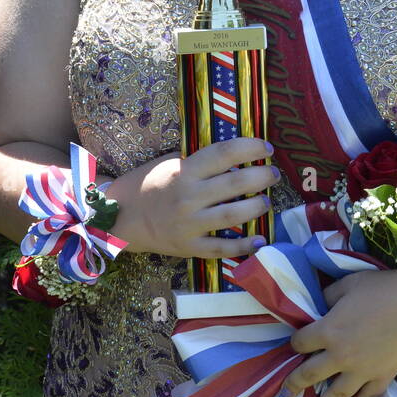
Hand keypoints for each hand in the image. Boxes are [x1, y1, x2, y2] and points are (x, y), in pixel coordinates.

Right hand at [109, 136, 278, 258]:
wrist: (123, 217)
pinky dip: (244, 246)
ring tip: (265, 202)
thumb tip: (236, 155)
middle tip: (273, 174)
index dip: (251, 148)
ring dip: (256, 207)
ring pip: (233, 215)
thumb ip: (199, 161)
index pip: (224, 153)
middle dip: (261, 176)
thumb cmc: (150, 185)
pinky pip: (221, 248)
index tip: (266, 148)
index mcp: (185, 170)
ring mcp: (190, 223)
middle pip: (235, 182)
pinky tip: (260, 241)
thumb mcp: (170, 163)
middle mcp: (189, 196)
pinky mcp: (189, 247)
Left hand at [279, 267, 396, 396]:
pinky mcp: (382, 377)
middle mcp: (340, 356)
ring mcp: (362, 371)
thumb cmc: (383, 289)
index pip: (301, 342)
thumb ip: (329, 297)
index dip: (295, 343)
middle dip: (294, 384)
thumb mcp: (349, 284)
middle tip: (286, 393)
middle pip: (310, 374)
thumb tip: (320, 306)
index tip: (295, 345)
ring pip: (335, 395)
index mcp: (328, 331)